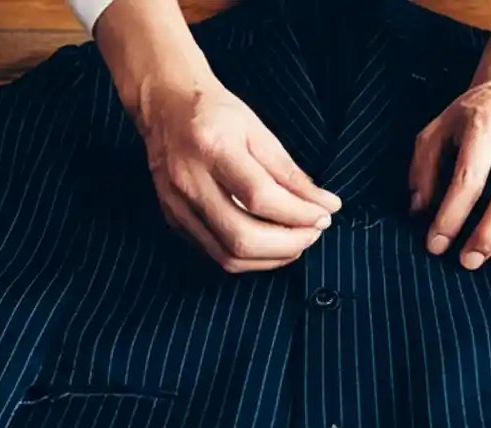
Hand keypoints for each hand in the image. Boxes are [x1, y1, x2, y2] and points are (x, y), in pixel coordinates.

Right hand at [94, 0, 340, 273]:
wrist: (165, 106)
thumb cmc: (215, 113)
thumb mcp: (258, 131)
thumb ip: (290, 172)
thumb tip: (325, 205)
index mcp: (212, 148)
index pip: (260, 197)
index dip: (298, 213)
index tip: (324, 214)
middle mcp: (189, 182)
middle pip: (242, 237)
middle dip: (288, 244)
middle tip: (313, 232)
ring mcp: (177, 206)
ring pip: (228, 256)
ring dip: (271, 258)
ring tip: (296, 241)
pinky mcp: (174, 220)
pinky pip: (216, 254)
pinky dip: (250, 257)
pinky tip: (270, 244)